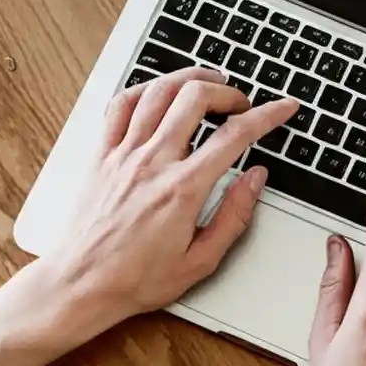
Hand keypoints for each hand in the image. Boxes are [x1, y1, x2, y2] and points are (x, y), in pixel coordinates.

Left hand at [40, 67, 296, 341]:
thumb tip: (256, 178)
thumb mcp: (201, 260)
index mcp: (183, 189)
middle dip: (228, 92)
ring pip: (158, 91)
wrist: (82, 285)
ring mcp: (123, 154)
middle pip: (195, 98)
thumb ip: (234, 215)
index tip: (284, 107)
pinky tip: (159, 93)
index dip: (268, 115)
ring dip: (189, 80)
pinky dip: (144, 89)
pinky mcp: (102, 155)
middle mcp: (152, 163)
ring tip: (208, 85)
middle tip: (241, 104)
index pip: (235, 136)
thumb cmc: (137, 279)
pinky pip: (121, 105)